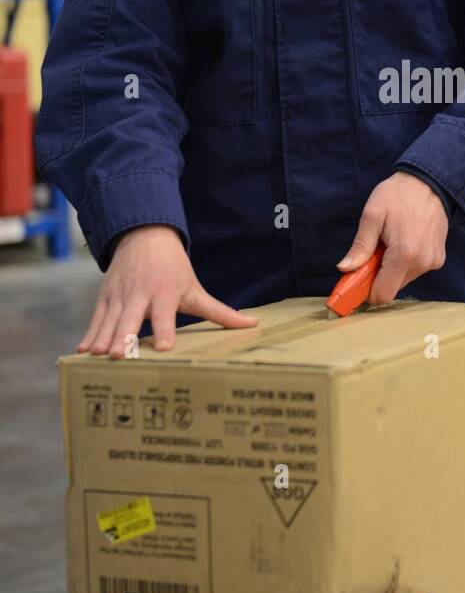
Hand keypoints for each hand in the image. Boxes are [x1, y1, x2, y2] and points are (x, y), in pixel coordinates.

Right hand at [77, 224, 258, 358]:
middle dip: (124, 336)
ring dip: (103, 339)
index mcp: (165, 292)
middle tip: (119, 355)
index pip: (165, 314)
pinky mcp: (105, 296)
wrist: (144, 235)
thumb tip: (253, 324)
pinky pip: (96, 318)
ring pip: (110, 320)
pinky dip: (90, 333)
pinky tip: (83, 351)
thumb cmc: (174, 268)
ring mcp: (120, 295)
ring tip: (99, 357)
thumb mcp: (195, 288)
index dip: (164, 330)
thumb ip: (221, 312)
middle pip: (131, 318)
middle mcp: (140, 294)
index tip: (163, 347)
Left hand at [337, 172, 447, 304]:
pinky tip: (405, 241)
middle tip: (375, 251)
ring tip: (392, 242)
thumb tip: (345, 268)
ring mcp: (433, 262)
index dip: (366, 291)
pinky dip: (405, 262)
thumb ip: (360, 246)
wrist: (430, 182)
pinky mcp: (438, 259)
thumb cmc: (398, 195)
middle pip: (392, 287)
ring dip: (392, 268)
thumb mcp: (372, 215)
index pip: (383, 294)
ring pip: (403, 279)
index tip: (357, 278)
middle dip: (378, 275)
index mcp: (404, 254)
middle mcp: (422, 263)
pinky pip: (415, 270)